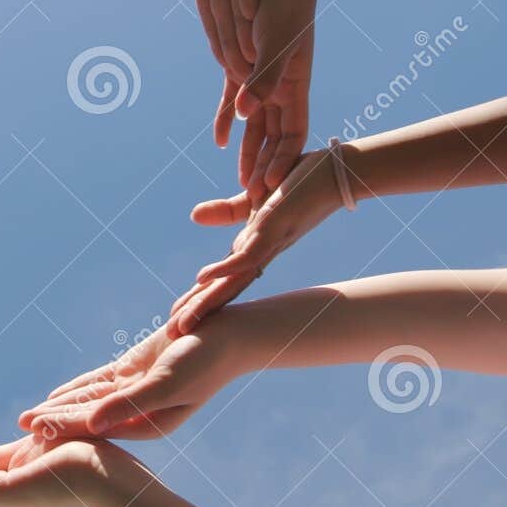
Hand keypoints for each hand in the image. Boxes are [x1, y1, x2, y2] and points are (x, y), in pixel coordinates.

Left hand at [15, 326, 229, 441]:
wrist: (230, 336)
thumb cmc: (204, 360)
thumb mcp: (166, 384)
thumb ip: (129, 405)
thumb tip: (93, 425)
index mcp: (147, 424)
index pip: (95, 426)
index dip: (63, 427)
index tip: (34, 429)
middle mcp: (139, 414)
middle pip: (87, 417)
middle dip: (53, 421)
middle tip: (19, 423)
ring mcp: (136, 393)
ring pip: (89, 401)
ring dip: (59, 407)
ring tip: (28, 415)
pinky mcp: (136, 373)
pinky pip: (98, 384)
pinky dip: (76, 390)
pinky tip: (55, 396)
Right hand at [168, 149, 343, 335]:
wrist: (336, 174)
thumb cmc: (300, 187)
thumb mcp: (253, 201)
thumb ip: (225, 211)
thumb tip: (194, 215)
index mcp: (252, 250)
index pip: (220, 281)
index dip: (197, 299)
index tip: (175, 317)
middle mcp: (259, 256)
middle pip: (223, 290)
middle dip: (197, 311)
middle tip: (171, 333)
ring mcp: (267, 246)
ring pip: (232, 282)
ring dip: (206, 302)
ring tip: (183, 321)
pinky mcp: (275, 231)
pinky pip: (247, 256)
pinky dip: (224, 268)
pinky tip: (202, 278)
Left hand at [234, 0, 315, 198]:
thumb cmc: (282, 4)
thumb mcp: (275, 41)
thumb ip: (262, 77)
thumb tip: (246, 113)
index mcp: (295, 85)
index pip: (293, 133)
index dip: (285, 161)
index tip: (274, 188)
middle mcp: (281, 88)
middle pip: (275, 137)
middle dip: (267, 167)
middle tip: (256, 201)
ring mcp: (262, 79)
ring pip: (255, 124)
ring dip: (249, 151)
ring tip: (242, 182)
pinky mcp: (242, 67)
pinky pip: (234, 99)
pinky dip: (227, 119)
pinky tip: (221, 140)